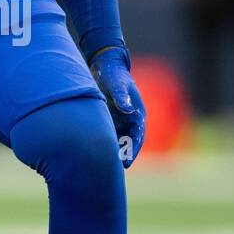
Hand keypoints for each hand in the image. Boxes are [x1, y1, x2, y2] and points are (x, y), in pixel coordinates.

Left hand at [90, 45, 145, 167]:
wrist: (105, 65)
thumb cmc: (114, 74)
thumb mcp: (118, 84)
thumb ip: (122, 96)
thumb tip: (127, 108)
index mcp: (137, 112)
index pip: (137, 136)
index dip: (133, 150)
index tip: (127, 162)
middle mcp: (131, 118)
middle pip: (129, 141)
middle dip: (124, 154)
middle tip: (116, 169)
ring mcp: (121, 118)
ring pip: (119, 139)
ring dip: (114, 151)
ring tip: (105, 165)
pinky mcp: (111, 117)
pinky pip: (109, 133)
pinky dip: (105, 142)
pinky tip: (95, 152)